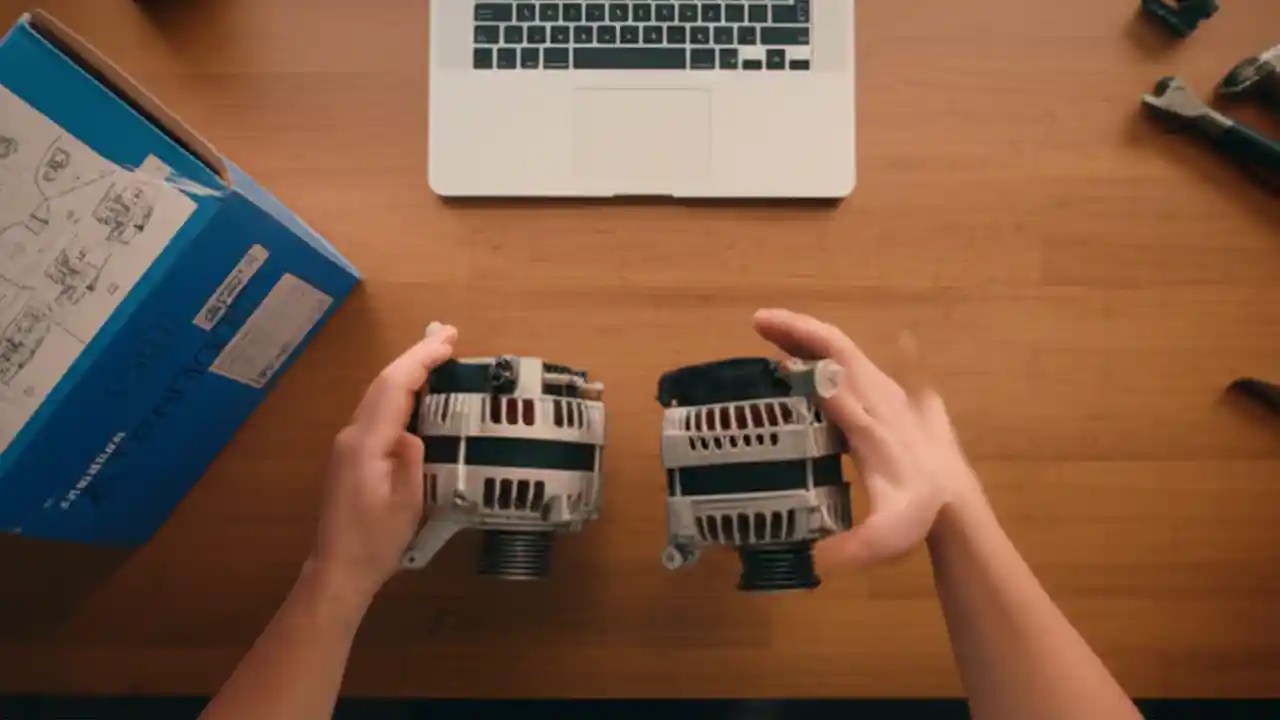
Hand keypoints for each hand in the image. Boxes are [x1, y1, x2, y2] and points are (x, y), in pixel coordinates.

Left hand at [308, 326, 457, 601]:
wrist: (339, 569)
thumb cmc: (375, 542)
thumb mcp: (406, 504)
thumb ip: (412, 462)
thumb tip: (414, 432)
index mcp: (365, 443)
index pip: (394, 387)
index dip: (421, 360)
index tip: (448, 341)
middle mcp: (353, 435)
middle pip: (384, 383)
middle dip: (416, 357)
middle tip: (449, 336)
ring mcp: (349, 444)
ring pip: (379, 395)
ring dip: (408, 372)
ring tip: (439, 356)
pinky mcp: (353, 455)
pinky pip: (379, 412)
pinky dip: (401, 393)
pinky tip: (419, 394)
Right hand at [754, 309, 980, 566]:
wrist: (958, 504)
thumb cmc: (918, 514)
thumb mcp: (888, 533)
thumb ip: (855, 546)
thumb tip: (816, 559)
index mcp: (868, 424)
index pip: (832, 377)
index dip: (798, 353)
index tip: (763, 339)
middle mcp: (878, 400)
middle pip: (837, 348)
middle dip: (797, 329)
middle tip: (758, 322)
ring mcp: (889, 394)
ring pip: (846, 351)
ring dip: (808, 337)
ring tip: (772, 334)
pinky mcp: (892, 397)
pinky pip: (855, 364)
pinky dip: (824, 353)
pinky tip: (805, 360)